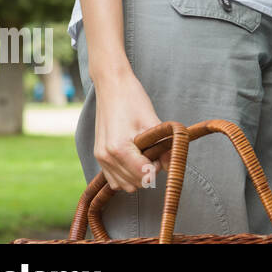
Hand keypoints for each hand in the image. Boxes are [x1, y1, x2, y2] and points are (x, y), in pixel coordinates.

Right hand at [92, 67, 167, 193]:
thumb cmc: (133, 100)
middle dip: (147, 173)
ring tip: (145, 154)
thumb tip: (172, 166)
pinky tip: (135, 158)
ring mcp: (100, 157)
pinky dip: (125, 174)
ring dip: (136, 176)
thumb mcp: (153, 122)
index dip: (156, 169)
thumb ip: (163, 147)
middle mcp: (106, 157)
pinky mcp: (99, 154)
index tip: (161, 155)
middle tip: (155, 154)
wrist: (112, 86)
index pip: (142, 176)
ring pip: (122, 184)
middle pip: (133, 184)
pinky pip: (113, 178)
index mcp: (119, 149)